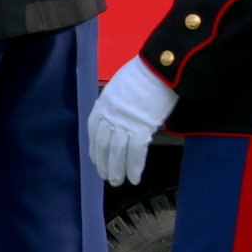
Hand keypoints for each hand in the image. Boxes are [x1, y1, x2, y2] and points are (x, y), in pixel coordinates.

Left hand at [88, 56, 178, 185]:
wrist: (158, 69)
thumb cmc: (143, 76)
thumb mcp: (119, 89)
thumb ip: (116, 106)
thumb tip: (119, 121)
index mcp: (102, 105)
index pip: (93, 132)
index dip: (95, 150)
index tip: (96, 162)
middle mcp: (109, 115)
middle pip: (103, 145)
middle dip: (104, 164)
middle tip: (107, 178)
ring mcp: (124, 122)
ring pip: (117, 152)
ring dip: (117, 170)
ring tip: (118, 182)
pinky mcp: (141, 127)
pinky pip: (135, 152)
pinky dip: (134, 167)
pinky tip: (134, 178)